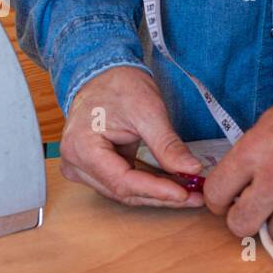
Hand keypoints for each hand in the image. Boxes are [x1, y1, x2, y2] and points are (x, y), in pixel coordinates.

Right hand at [60, 66, 203, 208]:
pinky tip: (173, 186)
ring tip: (189, 193)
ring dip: (157, 194)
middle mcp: (76, 164)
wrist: (103, 74)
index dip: (156, 191)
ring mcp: (82, 168)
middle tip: (196, 197)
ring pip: (124, 192)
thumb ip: (167, 144)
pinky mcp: (93, 169)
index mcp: (82, 148)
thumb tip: (192, 169)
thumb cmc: (119, 86)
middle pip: (123, 191)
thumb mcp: (148, 111)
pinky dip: (148, 187)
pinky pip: (123, 185)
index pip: (122, 181)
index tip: (185, 194)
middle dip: (161, 196)